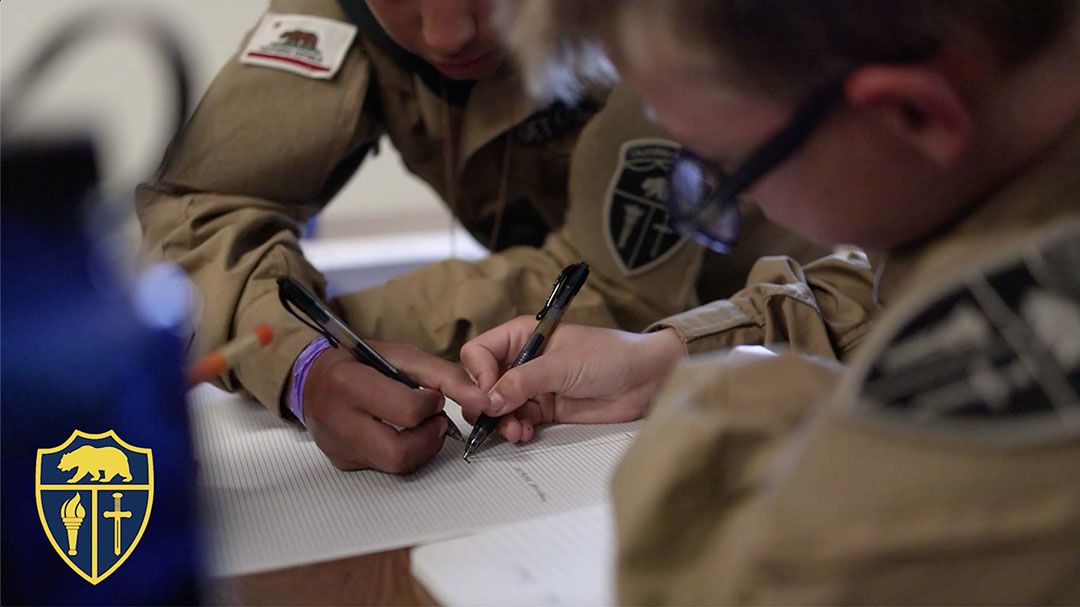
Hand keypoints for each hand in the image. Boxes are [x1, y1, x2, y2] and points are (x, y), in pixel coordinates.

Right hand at [300, 342, 487, 472]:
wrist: (310, 380)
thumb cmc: (359, 362)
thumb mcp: (400, 355)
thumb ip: (442, 375)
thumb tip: (480, 399)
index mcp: (348, 383)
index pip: (405, 410)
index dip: (430, 406)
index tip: (433, 397)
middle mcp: (338, 421)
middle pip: (399, 451)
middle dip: (428, 438)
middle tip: (434, 420)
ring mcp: (338, 447)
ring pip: (395, 466)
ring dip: (421, 448)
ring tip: (422, 426)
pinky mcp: (342, 463)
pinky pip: (383, 467)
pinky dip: (402, 453)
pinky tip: (401, 434)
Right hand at [459, 318, 686, 442]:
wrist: (646, 380)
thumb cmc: (612, 356)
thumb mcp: (563, 364)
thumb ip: (524, 381)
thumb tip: (490, 400)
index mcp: (523, 335)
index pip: (480, 352)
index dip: (478, 374)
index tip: (488, 393)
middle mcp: (524, 360)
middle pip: (484, 383)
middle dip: (485, 403)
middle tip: (492, 418)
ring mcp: (534, 386)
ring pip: (498, 407)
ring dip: (501, 421)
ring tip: (515, 430)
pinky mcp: (546, 409)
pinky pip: (518, 421)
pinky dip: (516, 429)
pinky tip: (524, 434)